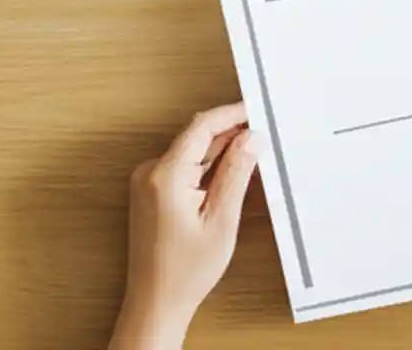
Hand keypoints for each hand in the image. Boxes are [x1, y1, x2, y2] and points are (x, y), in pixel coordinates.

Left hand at [110, 103, 258, 349]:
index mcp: (166, 176)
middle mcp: (150, 172)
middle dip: (231, 132)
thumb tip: (251, 139)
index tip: (257, 109)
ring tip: (255, 153)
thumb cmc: (186, 270)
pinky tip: (232, 173)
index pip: (202, 127)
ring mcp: (148, 182)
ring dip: (222, 150)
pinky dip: (209, 166)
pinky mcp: (151, 192)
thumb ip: (235, 174)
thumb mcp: (221, 220)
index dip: (232, 114)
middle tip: (264, 132)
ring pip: (192, 152)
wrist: (156, 301)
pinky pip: (184, 167)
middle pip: (196, 137)